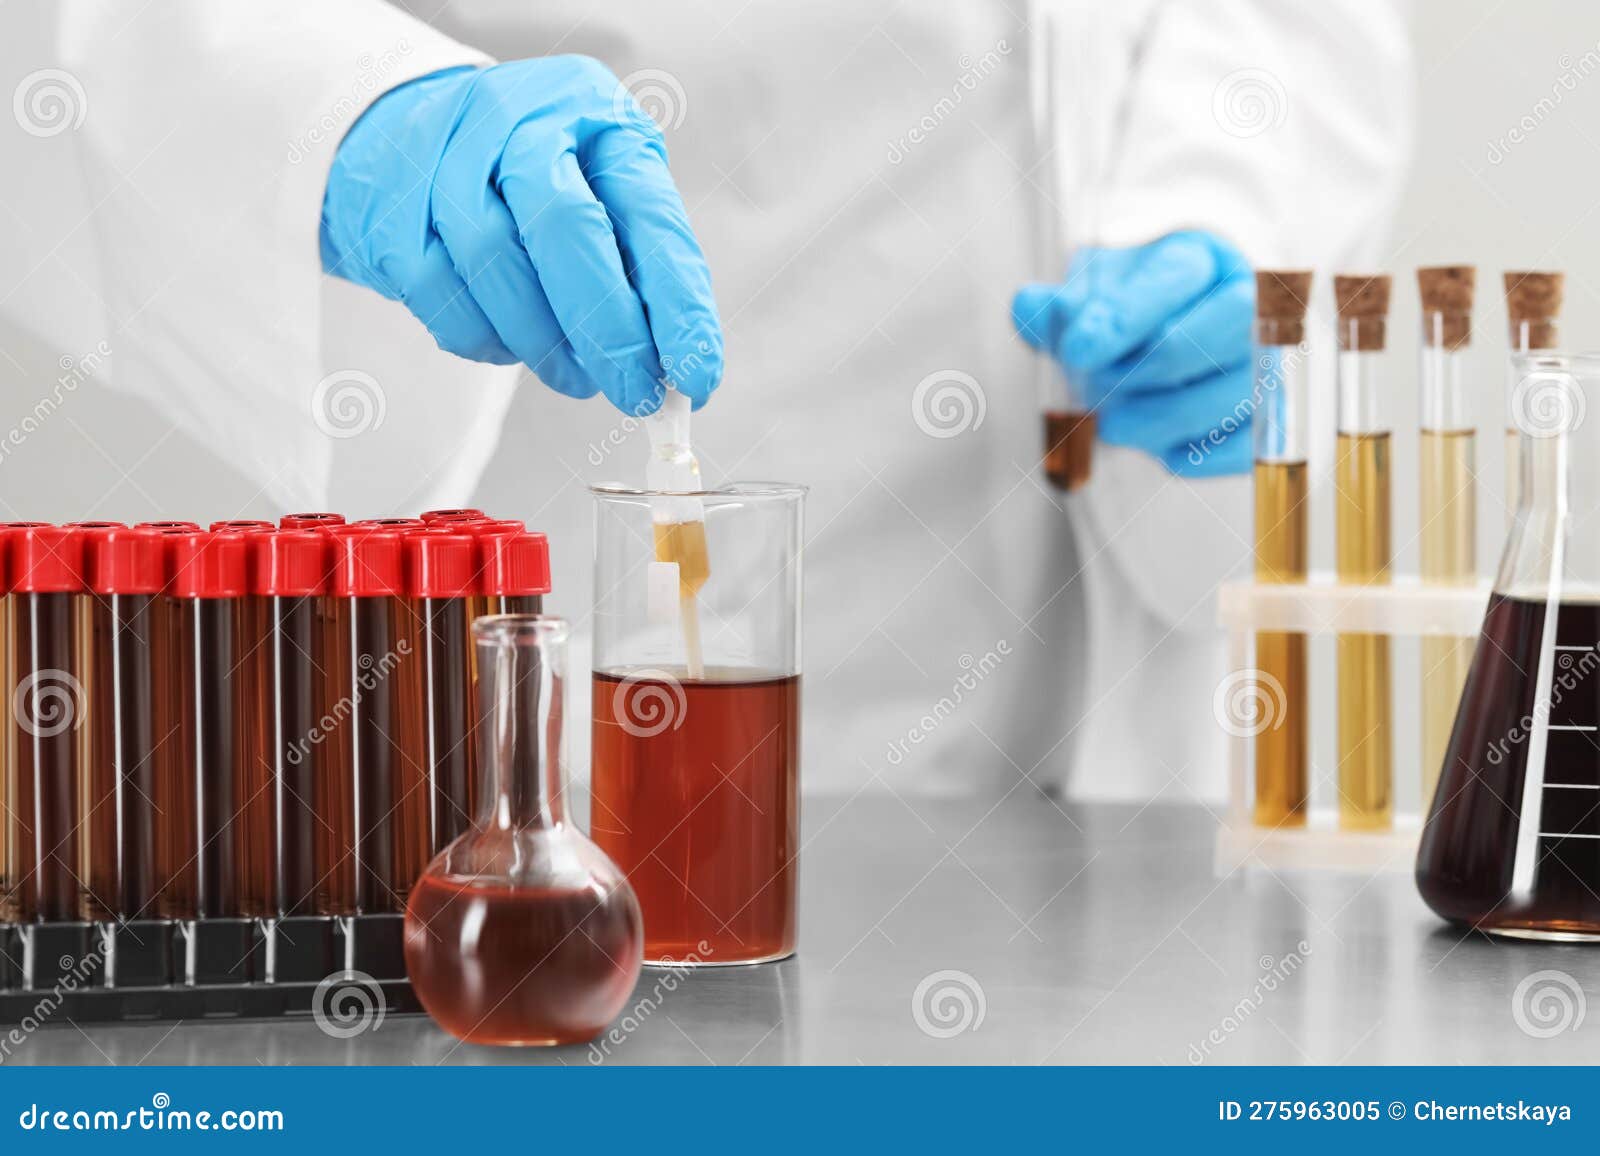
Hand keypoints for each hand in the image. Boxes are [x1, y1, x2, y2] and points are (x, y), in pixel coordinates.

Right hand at [320, 57, 722, 415]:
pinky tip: (510, 346)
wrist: (401, 134)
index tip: (698, 377)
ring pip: (496, 265)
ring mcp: (444, 159)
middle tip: (635, 392)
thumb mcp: (599, 182)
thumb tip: (679, 364)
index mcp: (592, 112)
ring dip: (544, 344)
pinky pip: (441, 296)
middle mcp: (517, 119)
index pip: (649, 214)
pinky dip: (485, 341)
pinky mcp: (392, 211)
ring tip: (575, 376)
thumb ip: (640, 259)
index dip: (678, 304)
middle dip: (608, 331)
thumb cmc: (529, 175)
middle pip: (567, 230)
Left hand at [1012, 231, 1253, 476]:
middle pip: (1208, 335)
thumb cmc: (1133, 315)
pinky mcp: (1274, 416)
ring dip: (1161, 418)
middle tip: (1095, 388)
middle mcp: (1248, 301)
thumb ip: (1060, 308)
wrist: (1174, 339)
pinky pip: (1246, 443)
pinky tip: (1160, 451)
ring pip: (1230, 392)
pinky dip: (1198, 453)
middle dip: (1142, 370)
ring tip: (1112, 426)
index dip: (1122, 318)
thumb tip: (1027, 306)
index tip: (1074, 350)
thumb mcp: (1092, 301)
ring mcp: (1270, 358)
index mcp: (1200, 258)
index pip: (1172, 278)